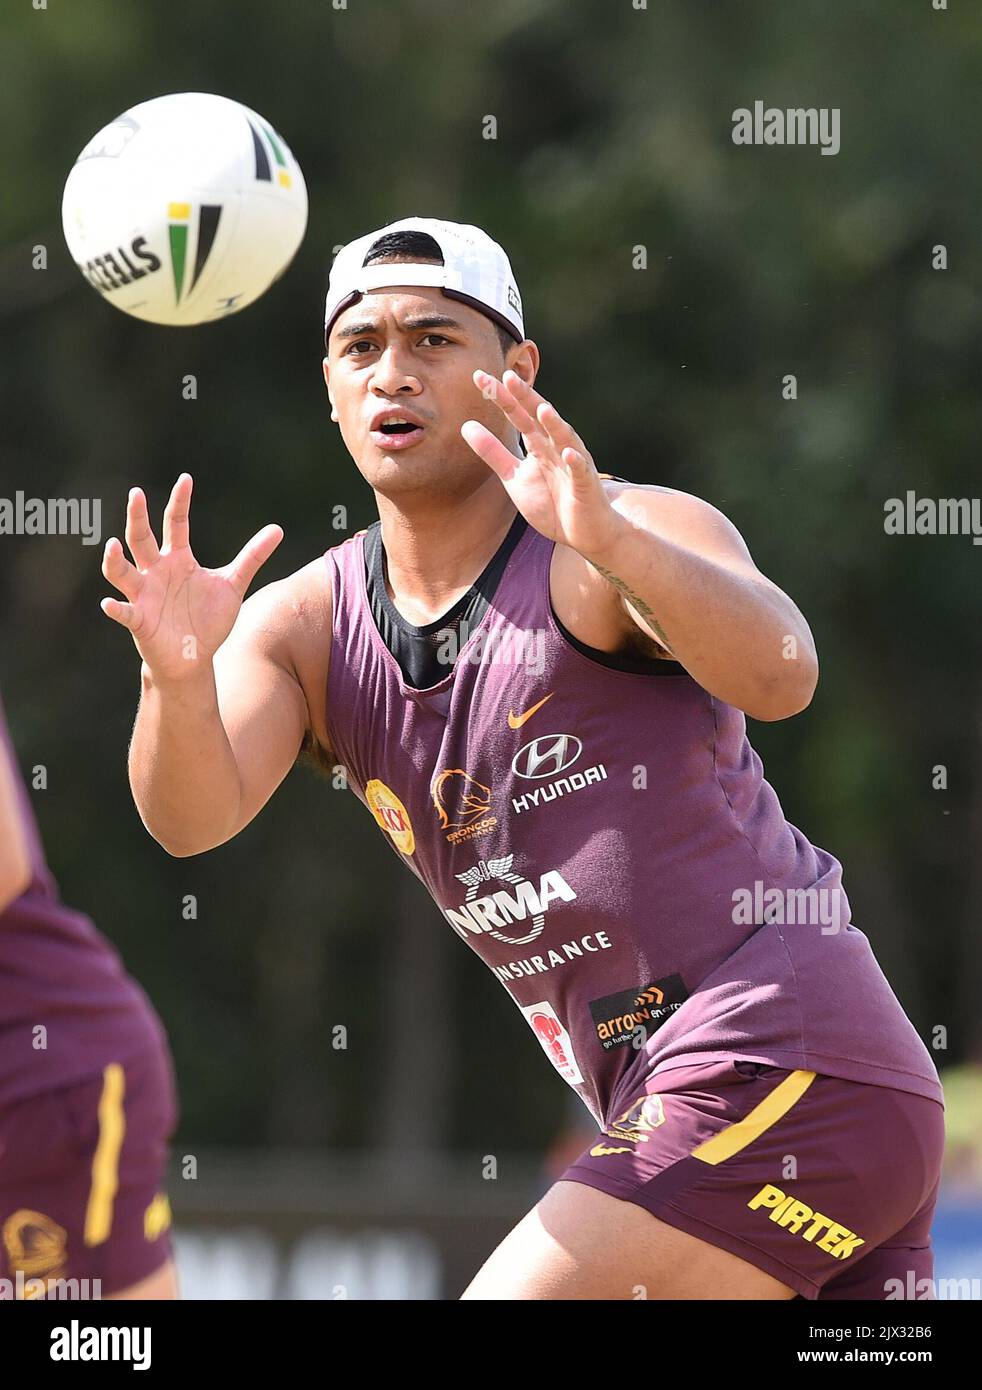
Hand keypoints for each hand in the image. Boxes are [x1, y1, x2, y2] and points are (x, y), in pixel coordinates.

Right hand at [100, 473, 282, 681]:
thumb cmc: (208, 619)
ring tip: (112, 545)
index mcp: (178, 559)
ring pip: (122, 572)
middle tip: (136, 493)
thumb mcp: (233, 585)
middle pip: (141, 539)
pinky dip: (116, 608)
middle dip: (137, 517)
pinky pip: (124, 612)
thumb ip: (252, 557)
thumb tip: (278, 529)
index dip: (180, 502)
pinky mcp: (139, 621)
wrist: (193, 657)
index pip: (176, 523)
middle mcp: (156, 572)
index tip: (185, 478)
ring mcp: (144, 595)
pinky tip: (109, 604)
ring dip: (115, 561)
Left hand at [460, 370, 622, 556]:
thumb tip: (466, 426)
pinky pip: (580, 471)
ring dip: (555, 424)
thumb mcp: (515, 477)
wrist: (582, 531)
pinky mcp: (586, 485)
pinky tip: (568, 453)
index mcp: (538, 444)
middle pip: (539, 418)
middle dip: (525, 398)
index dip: (500, 397)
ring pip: (564, 439)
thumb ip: (493, 452)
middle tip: (507, 377)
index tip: (478, 377)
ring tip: (542, 408)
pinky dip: (575, 462)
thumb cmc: (551, 501)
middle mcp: (556, 447)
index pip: (517, 414)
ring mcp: (573, 464)